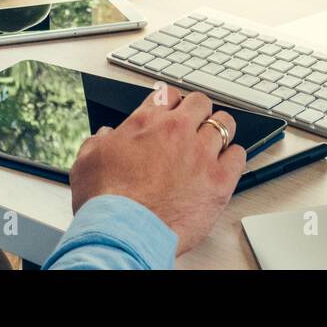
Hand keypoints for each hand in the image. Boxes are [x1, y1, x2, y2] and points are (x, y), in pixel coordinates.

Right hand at [69, 85, 245, 254]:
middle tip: (195, 125)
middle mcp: (177, 131)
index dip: (172, 102)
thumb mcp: (87, 160)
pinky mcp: (219, 180)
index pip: (169, 94)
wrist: (123, 232)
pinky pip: (238, 155)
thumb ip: (99, 141)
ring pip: (224, 124)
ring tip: (214, 143)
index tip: (174, 112)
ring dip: (219, 131)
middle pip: (201, 103)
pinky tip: (226, 164)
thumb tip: (106, 136)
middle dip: (198, 112)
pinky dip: (233, 157)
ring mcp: (201, 154)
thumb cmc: (105, 202)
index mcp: (146, 122)